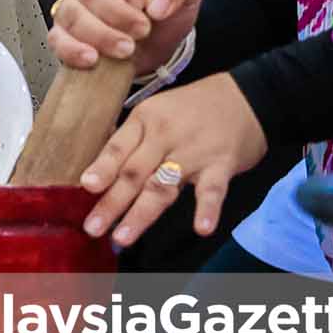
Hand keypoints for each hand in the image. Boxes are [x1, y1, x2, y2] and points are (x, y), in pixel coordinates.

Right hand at [49, 0, 202, 74]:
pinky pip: (57, 39)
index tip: (142, 2)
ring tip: (125, 49)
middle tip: (141, 30)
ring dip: (100, 35)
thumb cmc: (164, 10)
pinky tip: (92, 59)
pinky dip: (73, 50)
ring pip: (72, 15)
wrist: (153, 44)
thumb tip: (159, 4)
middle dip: (116, 14)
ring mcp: (70, 3)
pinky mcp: (61, 32)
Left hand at [80, 73, 267, 245]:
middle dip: (112, 202)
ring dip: (142, 213)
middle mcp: (165, 136)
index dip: (102, 168)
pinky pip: (213, 190)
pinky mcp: (221, 165)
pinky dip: (208, 209)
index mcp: (145, 120)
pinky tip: (201, 228)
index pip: (118, 147)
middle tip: (93, 228)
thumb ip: (132, 140)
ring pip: (164, 186)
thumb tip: (99, 169)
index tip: (86, 187)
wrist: (246, 96)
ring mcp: (194, 152)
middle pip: (135, 173)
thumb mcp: (157, 112)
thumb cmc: (194, 108)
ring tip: (123, 236)